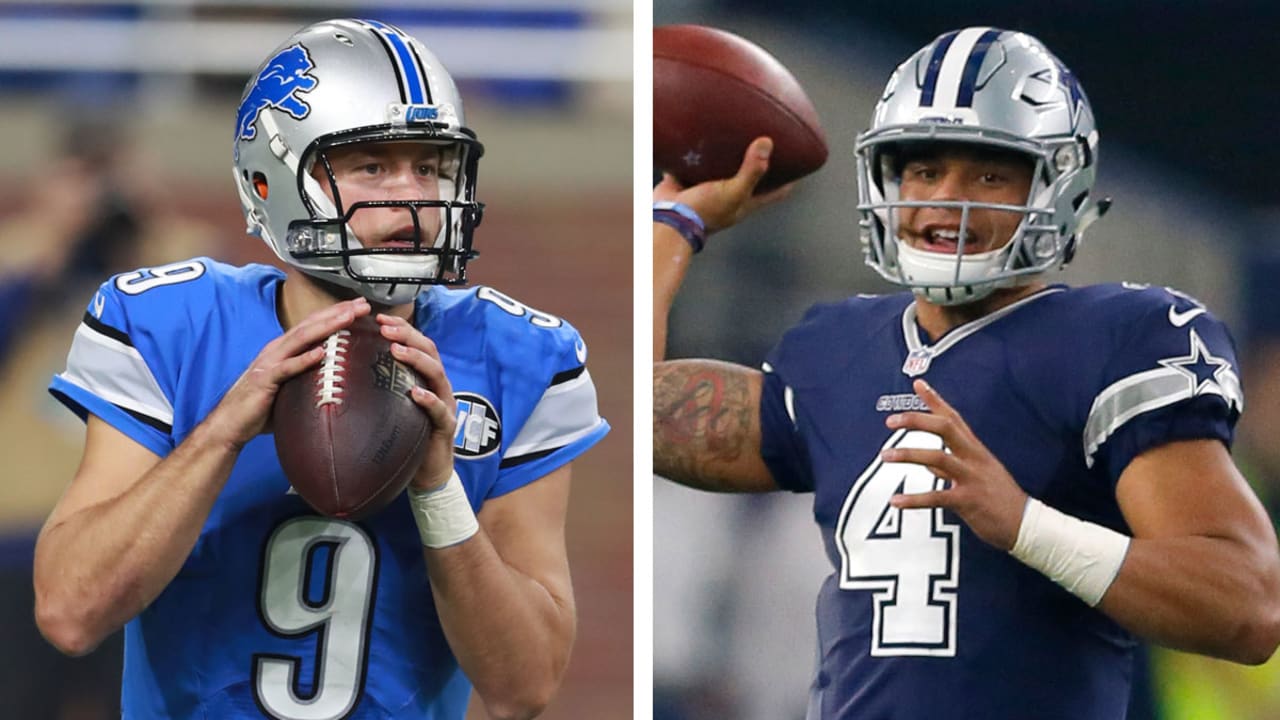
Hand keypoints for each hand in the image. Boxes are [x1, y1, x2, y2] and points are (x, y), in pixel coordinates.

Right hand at [205, 297, 370, 449]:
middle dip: (337, 312)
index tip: (358, 306)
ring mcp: (270, 363)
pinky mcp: (265, 380)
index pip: (313, 325)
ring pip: (301, 339)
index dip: (335, 313)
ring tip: (347, 317)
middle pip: (310, 325)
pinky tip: (321, 353)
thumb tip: (335, 381)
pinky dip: (304, 359)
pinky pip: (287, 368)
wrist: (230, 423)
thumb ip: (308, 378)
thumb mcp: (290, 386)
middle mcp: (277, 350)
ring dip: (326, 326)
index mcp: (284, 350)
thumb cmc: (261, 406)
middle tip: (362, 304)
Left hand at [376, 313, 457, 491]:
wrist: (428, 472)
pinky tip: (415, 394)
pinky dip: (428, 400)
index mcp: (425, 377)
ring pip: (436, 373)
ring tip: (396, 351)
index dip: (400, 328)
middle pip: (429, 350)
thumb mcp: (392, 405)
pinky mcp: (446, 426)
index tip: (378, 318)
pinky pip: (440, 410)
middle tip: (385, 328)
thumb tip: (345, 369)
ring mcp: (445, 404)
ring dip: (416, 359)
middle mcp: (438, 385)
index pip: (416, 344)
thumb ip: (381, 387)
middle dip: (407, 335)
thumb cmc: (408, 436)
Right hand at [654, 137, 795, 233]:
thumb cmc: (705, 211)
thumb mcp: (733, 191)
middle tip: (764, 137)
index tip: (800, 162)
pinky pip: (690, 164)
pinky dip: (693, 151)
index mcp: (745, 202)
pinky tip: (696, 133)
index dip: (790, 180)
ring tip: (732, 131)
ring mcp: (705, 189)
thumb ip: (751, 170)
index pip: (777, 192)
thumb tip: (767, 142)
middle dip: (757, 161)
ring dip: (724, 155)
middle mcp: (727, 196)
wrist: (667, 220)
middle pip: (749, 177)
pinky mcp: (684, 182)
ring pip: (719, 169)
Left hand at [881, 379, 1028, 550]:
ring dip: (909, 454)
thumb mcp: (979, 475)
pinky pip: (936, 497)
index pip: (953, 418)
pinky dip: (914, 500)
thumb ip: (951, 468)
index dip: (935, 400)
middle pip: (945, 428)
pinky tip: (895, 501)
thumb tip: (927, 466)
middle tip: (891, 420)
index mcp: (975, 450)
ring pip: (938, 458)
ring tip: (886, 455)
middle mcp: (973, 458)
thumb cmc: (1001, 499)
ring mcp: (972, 478)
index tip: (918, 384)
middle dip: (917, 420)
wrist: (1027, 524)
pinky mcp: (968, 501)